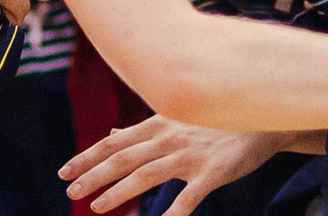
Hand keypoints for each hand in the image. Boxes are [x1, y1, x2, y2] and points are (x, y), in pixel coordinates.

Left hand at [59, 115, 293, 214]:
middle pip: (123, 157)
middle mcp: (169, 137)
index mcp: (159, 124)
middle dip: (93, 174)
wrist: (264, 120)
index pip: (114, 142)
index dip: (87, 156)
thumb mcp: (176, 120)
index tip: (64, 172)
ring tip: (97, 207)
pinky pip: (189, 197)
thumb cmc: (217, 123)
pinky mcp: (213, 172)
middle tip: (71, 192)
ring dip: (119, 191)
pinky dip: (173, 213)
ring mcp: (191, 155)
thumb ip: (143, 130)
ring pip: (146, 174)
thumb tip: (112, 133)